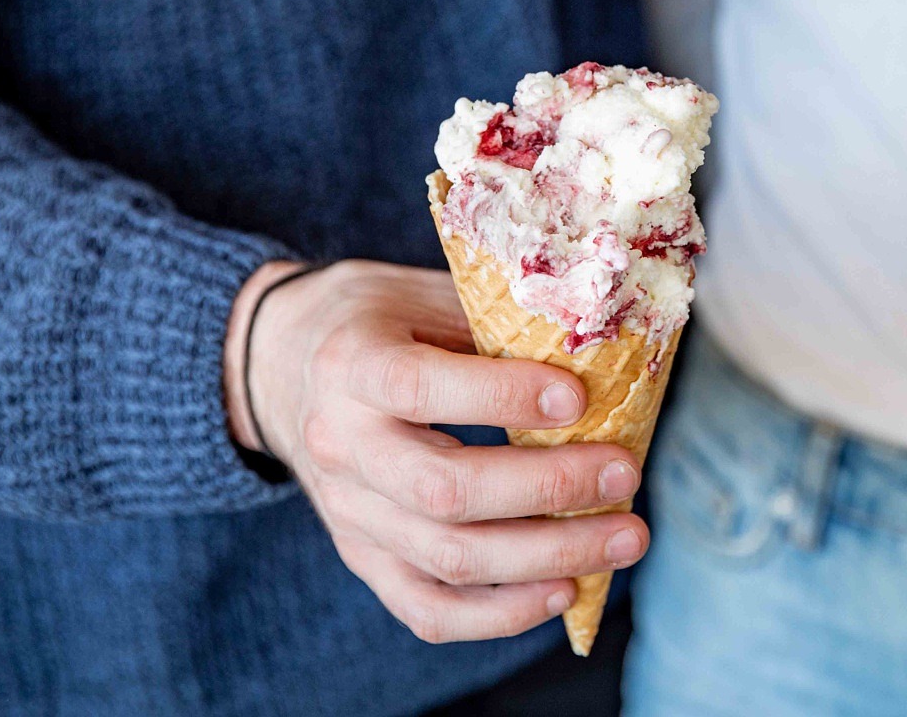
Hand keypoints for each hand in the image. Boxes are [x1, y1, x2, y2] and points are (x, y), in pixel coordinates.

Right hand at [222, 260, 647, 643]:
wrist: (280, 365)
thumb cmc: (376, 320)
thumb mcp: (423, 292)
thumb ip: (495, 321)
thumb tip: (601, 350)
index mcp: (352, 363)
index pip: (420, 389)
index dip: (502, 398)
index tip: (578, 398)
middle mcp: (341, 444)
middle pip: (445, 491)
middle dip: (550, 488)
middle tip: (626, 474)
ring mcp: (348, 512)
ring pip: (447, 560)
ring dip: (548, 557)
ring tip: (624, 538)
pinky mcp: (361, 556)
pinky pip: (428, 609)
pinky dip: (501, 614)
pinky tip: (565, 591)